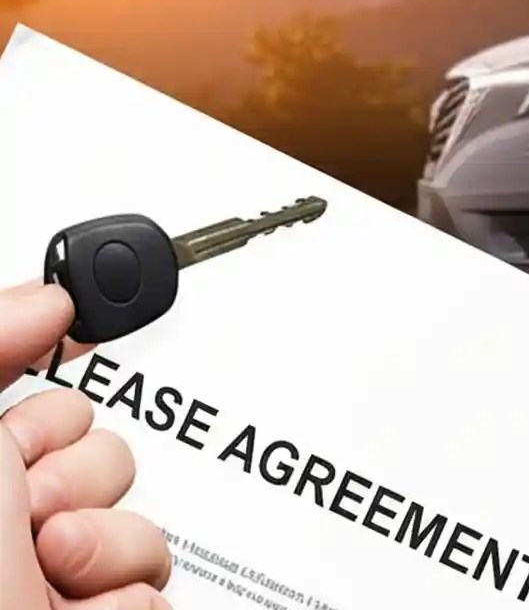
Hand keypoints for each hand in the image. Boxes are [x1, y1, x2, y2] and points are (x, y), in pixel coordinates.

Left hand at [0, 281, 172, 608]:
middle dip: (84, 483)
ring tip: (50, 574)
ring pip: (149, 532)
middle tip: (30, 513)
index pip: (54, 411)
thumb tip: (53, 300)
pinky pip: (163, 593)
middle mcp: (12, 535)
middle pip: (115, 462)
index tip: (23, 446)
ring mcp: (63, 589)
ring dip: (109, 551)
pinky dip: (125, 607)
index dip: (49, 422)